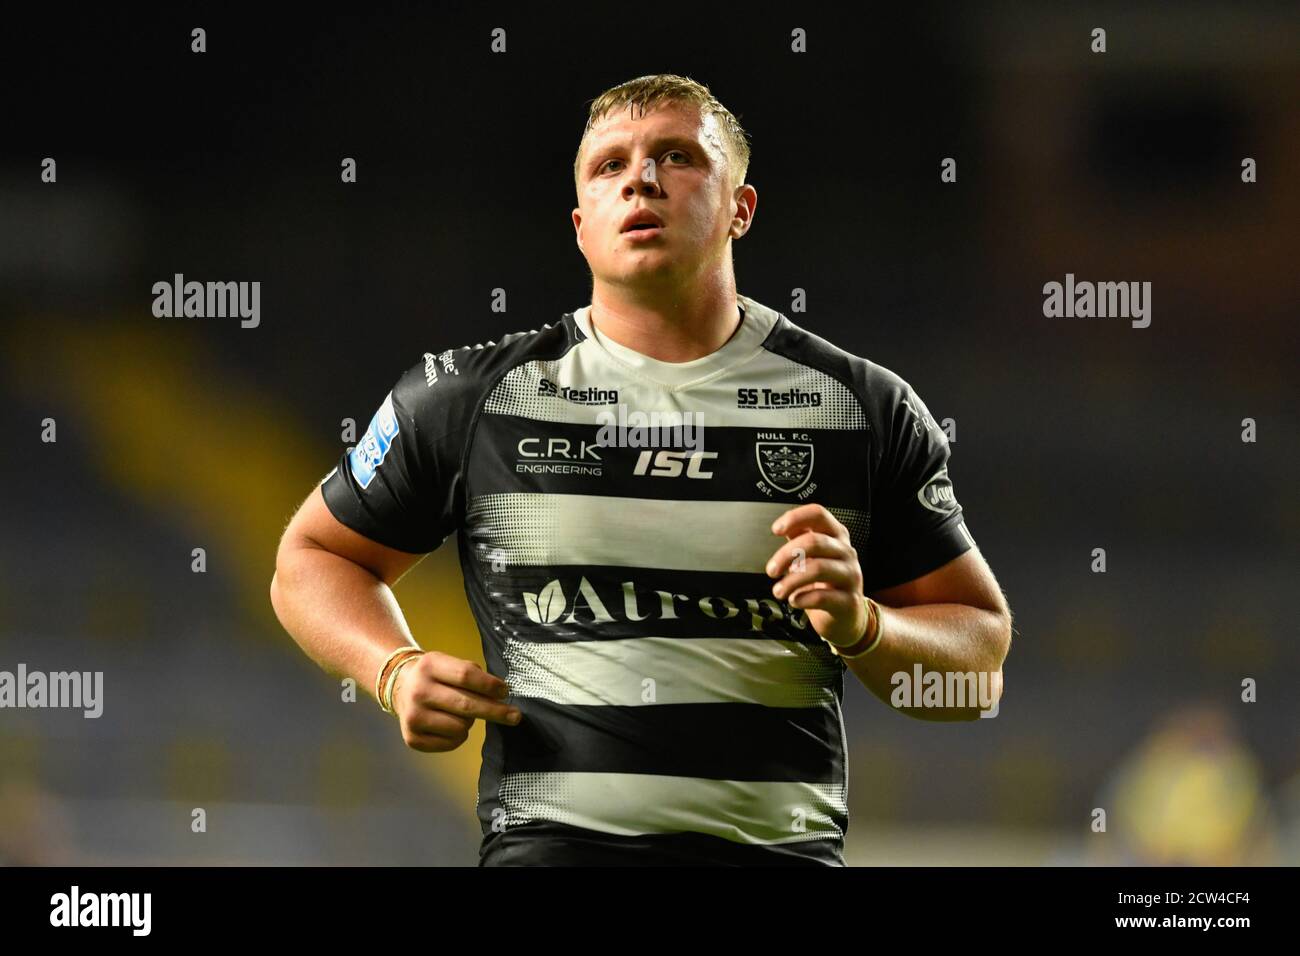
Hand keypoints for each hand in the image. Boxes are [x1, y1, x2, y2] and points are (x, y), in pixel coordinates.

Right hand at [391, 651, 521, 751]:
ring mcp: (413, 716)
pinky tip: (449, 724)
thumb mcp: (450, 664)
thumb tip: (500, 696)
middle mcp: (418, 691)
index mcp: (430, 666)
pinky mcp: (412, 738)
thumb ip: (474, 676)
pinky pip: (451, 742)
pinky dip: (458, 736)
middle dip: (495, 712)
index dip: (490, 685)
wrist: (400, 687)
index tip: (506, 692)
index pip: (466, 676)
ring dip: (470, 722)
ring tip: (461, 713)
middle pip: (466, 705)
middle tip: (515, 716)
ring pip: (461, 727)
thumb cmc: (436, 676)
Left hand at [766, 504, 868, 647]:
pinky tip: (795, 600)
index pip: (819, 515)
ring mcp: (850, 576)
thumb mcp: (813, 557)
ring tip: (779, 590)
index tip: (776, 529)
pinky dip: (802, 598)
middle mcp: (846, 552)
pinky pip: (823, 597)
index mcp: (836, 536)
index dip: (796, 518)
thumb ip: (799, 539)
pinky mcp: (849, 601)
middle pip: (815, 542)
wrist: (846, 616)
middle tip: (771, 570)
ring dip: (791, 580)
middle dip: (786, 555)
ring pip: (819, 569)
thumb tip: (782, 526)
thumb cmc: (826, 583)